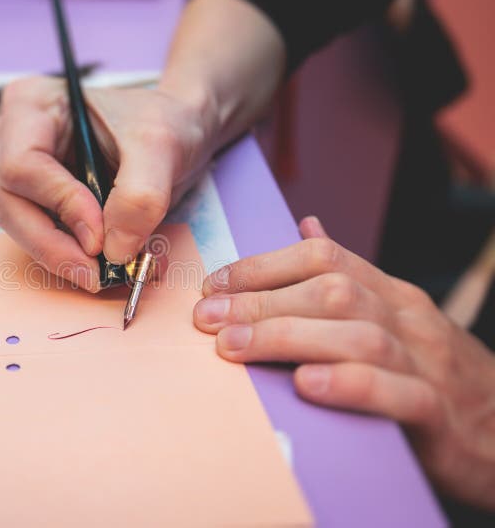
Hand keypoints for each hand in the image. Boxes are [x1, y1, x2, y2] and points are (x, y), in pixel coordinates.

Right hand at [0, 77, 211, 290]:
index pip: (23, 165)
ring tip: (105, 273)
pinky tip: (104, 266)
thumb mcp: (161, 147)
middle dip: (52, 245)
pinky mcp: (40, 205)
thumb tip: (113, 251)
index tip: (101, 237)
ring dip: (61, 257)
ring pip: (20, 228)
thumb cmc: (163, 123)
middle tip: (95, 275)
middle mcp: (15, 140)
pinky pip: (41, 239)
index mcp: (32, 106)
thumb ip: (139, 196)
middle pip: (9, 204)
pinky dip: (71, 259)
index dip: (60, 205)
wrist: (177, 135)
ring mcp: (23, 176)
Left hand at [193, 216, 494, 509]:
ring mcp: (425, 364)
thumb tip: (305, 228)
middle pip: (331, 292)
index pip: (324, 258)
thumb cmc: (434, 370)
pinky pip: (396, 393)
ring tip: (233, 346)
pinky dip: (349, 385)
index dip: (263, 266)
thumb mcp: (395, 314)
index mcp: (391, 293)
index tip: (214, 285)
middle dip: (261, 301)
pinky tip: (306, 384)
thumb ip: (349, 275)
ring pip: (358, 335)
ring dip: (287, 337)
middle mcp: (407, 319)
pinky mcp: (438, 415)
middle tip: (207, 317)